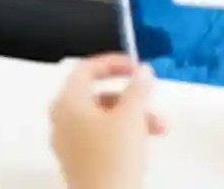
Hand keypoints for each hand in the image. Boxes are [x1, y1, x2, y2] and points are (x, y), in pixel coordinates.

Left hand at [49, 55, 161, 188]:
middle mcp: (62, 119)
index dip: (113, 62)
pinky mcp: (79, 161)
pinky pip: (101, 136)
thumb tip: (142, 71)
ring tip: (160, 127)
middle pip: (97, 94)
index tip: (137, 67)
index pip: (86, 68)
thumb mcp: (131, 116)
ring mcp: (69, 142)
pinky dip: (123, 132)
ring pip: (103, 117)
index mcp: (67, 102)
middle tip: (151, 97)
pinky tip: (144, 142)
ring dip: (133, 115)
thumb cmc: (113, 156)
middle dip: (130, 95)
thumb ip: (138, 88)